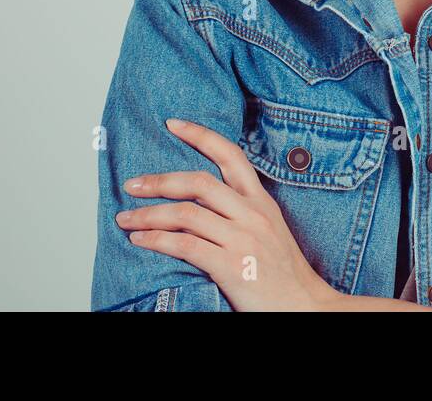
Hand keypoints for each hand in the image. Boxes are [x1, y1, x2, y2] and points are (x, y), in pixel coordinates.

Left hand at [116, 118, 345, 311]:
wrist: (305, 307)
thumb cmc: (284, 274)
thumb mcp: (270, 231)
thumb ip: (241, 214)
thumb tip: (199, 204)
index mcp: (262, 202)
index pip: (231, 156)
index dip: (200, 135)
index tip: (173, 124)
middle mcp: (252, 214)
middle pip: (198, 182)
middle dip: (159, 180)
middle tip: (133, 184)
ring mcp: (242, 239)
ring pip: (185, 214)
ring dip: (148, 214)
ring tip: (126, 219)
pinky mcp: (231, 266)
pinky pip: (185, 246)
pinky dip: (156, 240)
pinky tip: (140, 241)